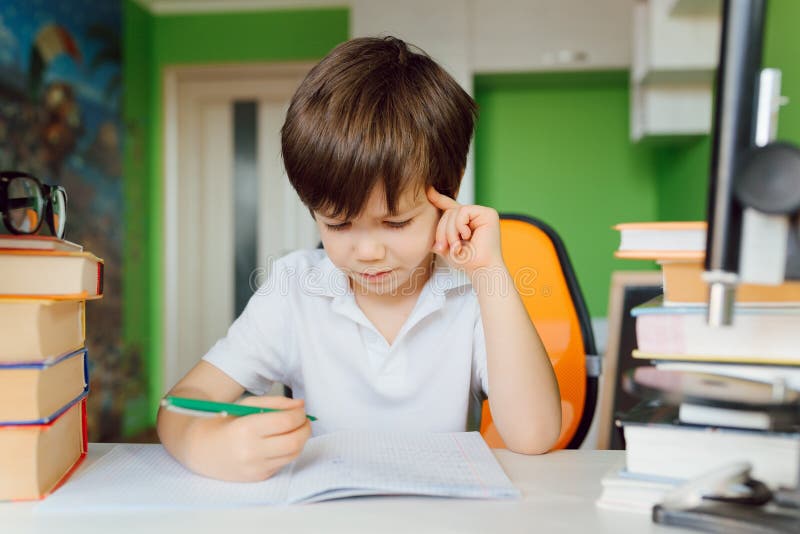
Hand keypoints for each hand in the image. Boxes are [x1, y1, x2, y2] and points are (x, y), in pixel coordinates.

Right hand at [184, 396, 311, 481]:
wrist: (200, 449)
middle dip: (305, 428)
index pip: (286, 422)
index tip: (300, 409)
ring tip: (293, 430)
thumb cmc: (224, 423)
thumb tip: (301, 405)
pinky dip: (288, 451)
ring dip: (299, 440)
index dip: (299, 414)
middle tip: (303, 420)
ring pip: (293, 454)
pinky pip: (283, 463)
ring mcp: (255, 467)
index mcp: (246, 429)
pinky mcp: (259, 477)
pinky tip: (279, 442)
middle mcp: (251, 452)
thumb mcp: (247, 406)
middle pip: (295, 441)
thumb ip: (276, 403)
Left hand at [427, 187, 503, 276]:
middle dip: (442, 230)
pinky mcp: (488, 213)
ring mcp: (482, 213)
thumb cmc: (466, 261)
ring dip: (450, 231)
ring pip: (455, 211)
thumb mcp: (447, 244)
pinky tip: (466, 236)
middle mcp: (475, 216)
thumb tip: (426, 219)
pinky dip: (460, 225)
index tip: (428, 191)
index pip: (450, 207)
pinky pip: (463, 211)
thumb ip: (439, 232)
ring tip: (456, 246)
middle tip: (444, 247)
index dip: (439, 199)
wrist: (480, 270)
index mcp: (466, 222)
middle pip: (449, 212)